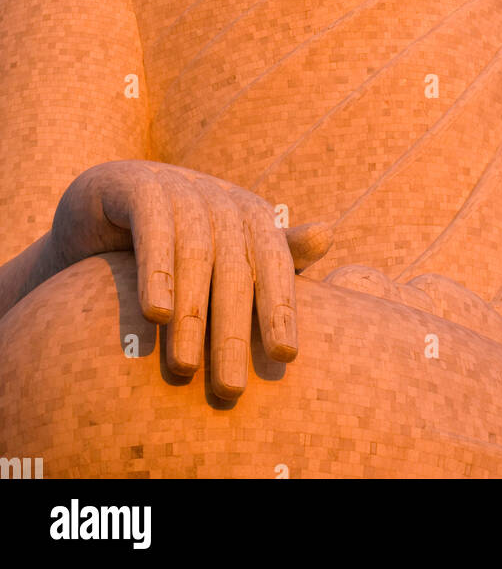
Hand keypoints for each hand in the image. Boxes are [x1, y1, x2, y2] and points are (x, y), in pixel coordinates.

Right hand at [49, 160, 331, 398]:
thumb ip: (271, 256)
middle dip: (234, 331)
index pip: (273, 264)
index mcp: (250, 215)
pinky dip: (156, 271)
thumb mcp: (225, 251)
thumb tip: (329, 233)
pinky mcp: (135, 186)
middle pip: (235, 268)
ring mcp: (178, 186)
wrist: (100, 208)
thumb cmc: (175, 242)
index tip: (286, 357)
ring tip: (186, 366)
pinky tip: (156, 313)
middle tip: (230, 389)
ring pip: (194, 254)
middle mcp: (219, 198)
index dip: (280, 308)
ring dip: (193, 312)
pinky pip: (152, 229)